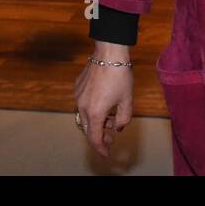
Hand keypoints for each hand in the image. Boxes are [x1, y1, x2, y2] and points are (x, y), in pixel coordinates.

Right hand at [75, 43, 132, 157]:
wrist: (109, 52)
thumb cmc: (120, 75)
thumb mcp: (127, 99)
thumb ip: (123, 117)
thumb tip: (117, 127)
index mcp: (95, 112)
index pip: (95, 138)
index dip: (101, 147)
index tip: (106, 153)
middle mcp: (82, 106)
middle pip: (88, 129)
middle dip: (99, 136)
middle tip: (111, 137)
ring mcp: (78, 96)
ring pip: (85, 116)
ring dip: (96, 122)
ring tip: (110, 120)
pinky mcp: (77, 87)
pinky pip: (83, 104)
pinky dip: (92, 110)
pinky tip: (104, 105)